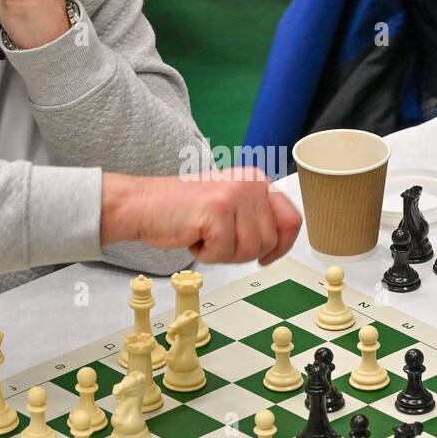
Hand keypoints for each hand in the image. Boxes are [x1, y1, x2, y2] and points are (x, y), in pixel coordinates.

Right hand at [101, 168, 301, 264]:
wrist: (143, 205)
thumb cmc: (182, 211)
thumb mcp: (230, 207)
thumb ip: (256, 218)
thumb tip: (280, 243)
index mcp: (256, 180)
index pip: (292, 220)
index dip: (282, 246)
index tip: (267, 257)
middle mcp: (250, 183)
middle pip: (269, 241)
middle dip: (242, 252)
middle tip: (216, 239)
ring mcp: (235, 194)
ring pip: (249, 250)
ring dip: (223, 254)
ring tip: (204, 235)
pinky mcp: (218, 209)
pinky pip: (224, 252)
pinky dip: (207, 254)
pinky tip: (193, 236)